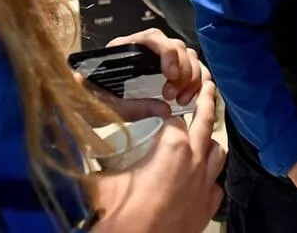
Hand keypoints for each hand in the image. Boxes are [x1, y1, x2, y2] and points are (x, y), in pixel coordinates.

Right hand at [90, 80, 224, 232]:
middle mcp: (195, 159)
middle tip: (207, 85)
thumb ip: (98, 158)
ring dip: (209, 141)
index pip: (174, 119)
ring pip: (218, 151)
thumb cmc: (120, 212)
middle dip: (205, 100)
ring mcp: (206, 183)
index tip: (161, 111)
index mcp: (172, 146)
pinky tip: (200, 178)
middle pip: (206, 121)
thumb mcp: (104, 178)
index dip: (166, 114)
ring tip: (204, 134)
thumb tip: (79, 143)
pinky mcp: (209, 206)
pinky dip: (209, 177)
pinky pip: (216, 183)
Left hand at [96, 29, 205, 120]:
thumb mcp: (107, 107)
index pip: (154, 37)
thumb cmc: (91, 102)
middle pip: (176, 46)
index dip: (167, 53)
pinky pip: (195, 69)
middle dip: (182, 71)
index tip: (170, 75)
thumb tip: (166, 109)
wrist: (88, 107)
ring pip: (189, 56)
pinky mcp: (172, 72)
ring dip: (192, 78)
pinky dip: (197, 82)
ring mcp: (161, 60)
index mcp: (127, 47)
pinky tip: (189, 99)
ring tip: (181, 100)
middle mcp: (147, 49)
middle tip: (172, 96)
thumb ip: (133, 108)